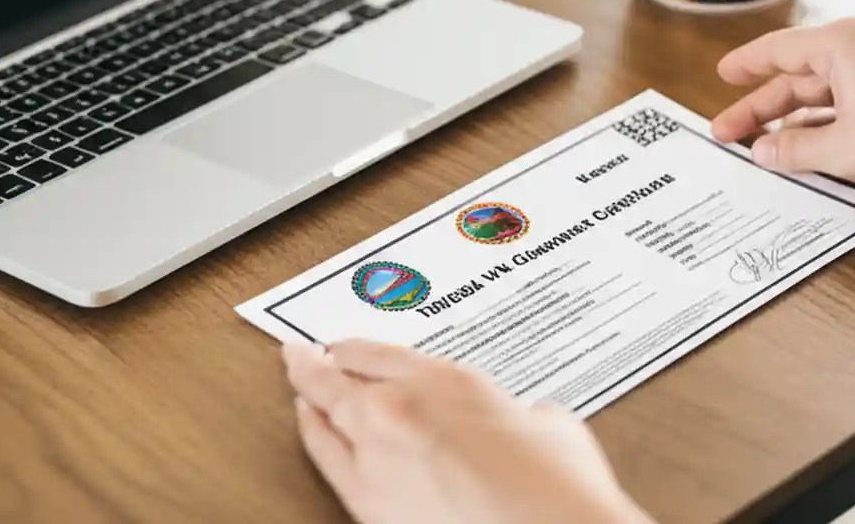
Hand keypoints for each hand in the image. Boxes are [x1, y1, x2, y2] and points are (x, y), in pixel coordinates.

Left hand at [282, 340, 651, 523]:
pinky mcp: (370, 507)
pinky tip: (320, 441)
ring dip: (308, 402)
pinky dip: (318, 443)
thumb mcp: (547, 423)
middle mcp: (401, 411)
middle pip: (333, 378)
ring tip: (300, 395)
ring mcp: (378, 461)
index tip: (344, 347)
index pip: (373, 351)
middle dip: (309, 364)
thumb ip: (515, 411)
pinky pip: (329, 465)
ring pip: (321, 420)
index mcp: (444, 380)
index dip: (352, 348)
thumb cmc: (557, 490)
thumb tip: (517, 420)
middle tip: (296, 354)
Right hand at [711, 17, 854, 192]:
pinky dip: (822, 128)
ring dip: (791, 123)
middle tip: (729, 132)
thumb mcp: (839, 148)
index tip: (723, 75)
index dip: (746, 66)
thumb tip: (764, 150)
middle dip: (761, 108)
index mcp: (841, 43)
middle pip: (795, 78)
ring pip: (820, 97)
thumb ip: (793, 149)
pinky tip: (804, 152)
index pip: (778, 50)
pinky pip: (845, 109)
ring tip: (762, 150)